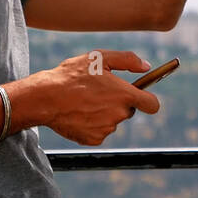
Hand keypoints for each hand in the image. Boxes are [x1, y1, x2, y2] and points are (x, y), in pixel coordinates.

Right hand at [27, 50, 160, 145]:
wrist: (45, 98)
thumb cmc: (72, 75)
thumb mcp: (100, 58)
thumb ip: (128, 60)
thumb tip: (146, 66)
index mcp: (124, 95)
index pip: (152, 105)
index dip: (148, 100)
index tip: (141, 96)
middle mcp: (119, 114)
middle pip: (128, 111)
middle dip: (118, 103)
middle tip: (99, 92)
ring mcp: (107, 129)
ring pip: (112, 120)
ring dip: (104, 113)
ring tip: (84, 101)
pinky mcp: (94, 139)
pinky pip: (99, 131)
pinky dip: (92, 124)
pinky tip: (79, 113)